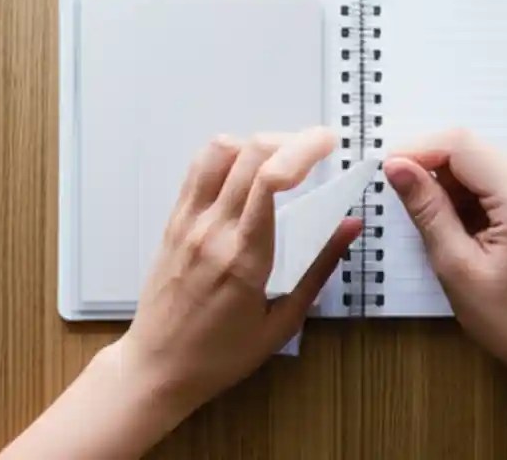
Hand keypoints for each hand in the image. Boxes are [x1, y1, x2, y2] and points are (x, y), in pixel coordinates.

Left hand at [120, 127, 362, 416]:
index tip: (330, 143)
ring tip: (283, 158)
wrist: (156, 368)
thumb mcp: (282, 323)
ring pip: (220, 151)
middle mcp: (212, 232)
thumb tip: (350, 227)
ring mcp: (188, 223)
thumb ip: (319, 269)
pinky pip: (198, 169)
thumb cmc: (219, 356)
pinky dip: (229, 155)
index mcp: (244, 259)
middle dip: (292, 139)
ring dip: (257, 143)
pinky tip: (249, 170)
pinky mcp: (174, 221)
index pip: (271, 180)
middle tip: (319, 146)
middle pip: (250, 154)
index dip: (305, 150)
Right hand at [382, 129, 506, 387]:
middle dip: (430, 166)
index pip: (460, 144)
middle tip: (403, 201)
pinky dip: (464, 194)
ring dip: (446, 183)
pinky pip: (490, 178)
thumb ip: (427, 209)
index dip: (417, 150)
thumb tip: (397, 166)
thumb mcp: (456, 266)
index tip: (387, 172)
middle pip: (469, 148)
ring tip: (434, 224)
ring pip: (476, 161)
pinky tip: (456, 227)